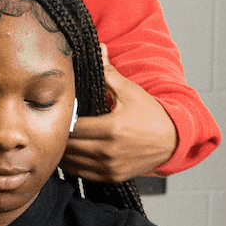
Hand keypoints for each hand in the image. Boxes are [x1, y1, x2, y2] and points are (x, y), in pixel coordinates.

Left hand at [61, 47, 179, 183]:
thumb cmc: (151, 115)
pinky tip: (71, 152)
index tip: (59, 111)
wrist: (172, 140)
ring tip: (59, 137)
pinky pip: (82, 173)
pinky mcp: (112, 176)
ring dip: (63, 151)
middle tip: (54, 124)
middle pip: (68, 146)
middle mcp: (109, 151)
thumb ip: (109, 73)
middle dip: (58, 135)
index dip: (62, 119)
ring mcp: (110, 167)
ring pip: (72, 162)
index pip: (72, 127)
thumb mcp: (130, 91)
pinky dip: (72, 164)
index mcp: (111, 128)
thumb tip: (98, 49)